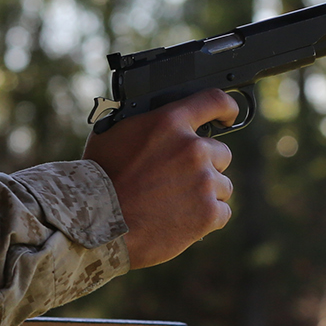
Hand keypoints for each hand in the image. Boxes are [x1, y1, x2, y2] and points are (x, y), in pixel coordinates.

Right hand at [82, 90, 235, 268]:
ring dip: (205, 194)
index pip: (214, 101)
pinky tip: (180, 221)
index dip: (226, 108)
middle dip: (205, 166)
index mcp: (169, 122)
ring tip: (174, 205)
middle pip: (221, 153)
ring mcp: (203, 181)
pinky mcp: (208, 213)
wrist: (97, 225)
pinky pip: (222, 212)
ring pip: (222, 185)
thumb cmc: (97, 180)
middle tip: (177, 181)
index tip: (228, 116)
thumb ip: (142, 123)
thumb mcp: (111, 135)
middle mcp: (192, 148)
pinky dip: (206, 218)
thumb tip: (150, 117)